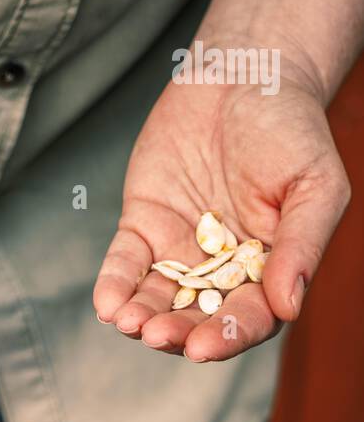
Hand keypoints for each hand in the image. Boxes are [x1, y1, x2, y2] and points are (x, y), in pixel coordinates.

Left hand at [94, 64, 350, 361]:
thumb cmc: (291, 128)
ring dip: (141, 316)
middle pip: (197, 317)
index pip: (248, 317)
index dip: (227, 335)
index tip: (205, 348)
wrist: (245, 73)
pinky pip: (126, 264)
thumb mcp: (314, 186)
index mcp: (267, 270)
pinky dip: (115, 284)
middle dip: (177, 333)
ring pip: (158, 298)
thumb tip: (289, 306)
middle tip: (158, 336)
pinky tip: (107, 303)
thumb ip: (302, 246)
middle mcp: (221, 270)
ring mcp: (180, 251)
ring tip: (128, 323)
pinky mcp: (144, 226)